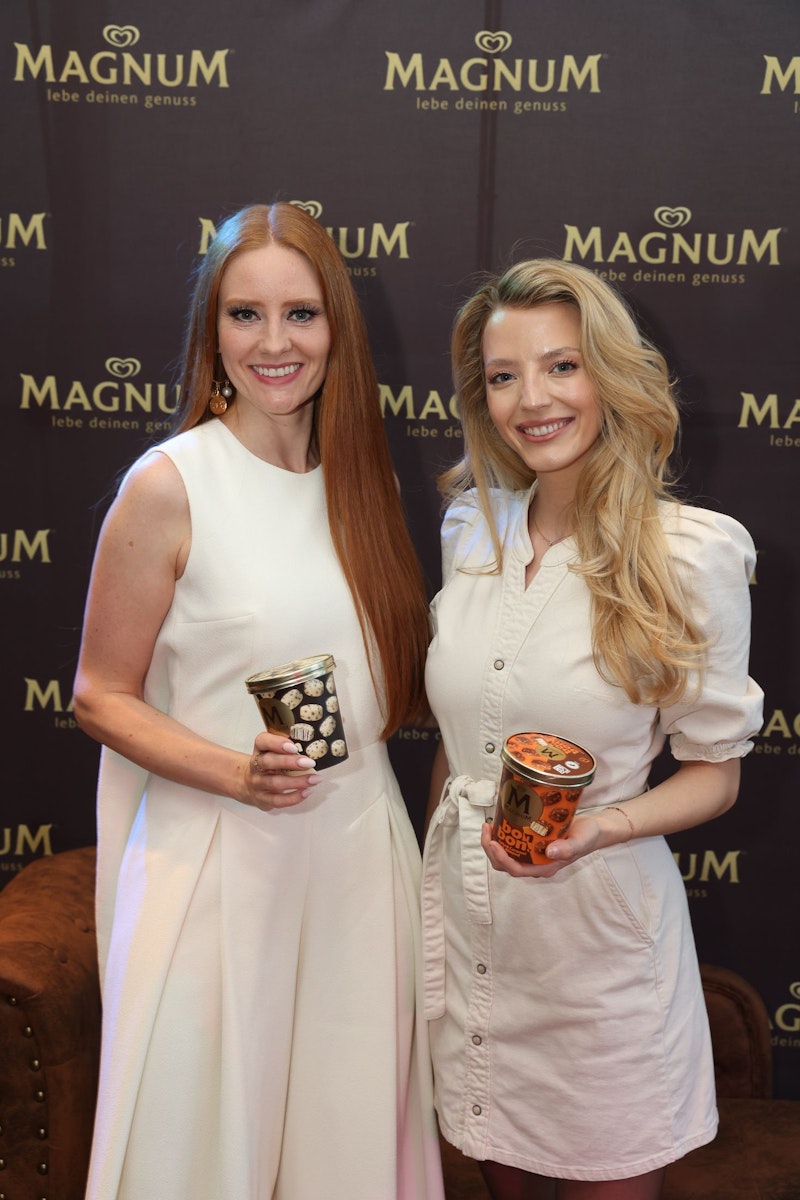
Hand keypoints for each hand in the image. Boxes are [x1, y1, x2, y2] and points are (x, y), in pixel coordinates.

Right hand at [240, 731, 318, 810]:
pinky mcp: (262, 799)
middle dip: (290, 762)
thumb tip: (313, 751)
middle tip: (309, 763)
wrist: (250, 784)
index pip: (262, 741)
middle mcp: (256, 766)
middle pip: (268, 762)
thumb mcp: (274, 752)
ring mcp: (258, 783)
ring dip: (297, 781)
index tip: (294, 747)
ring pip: (274, 783)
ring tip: (314, 779)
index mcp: (260, 749)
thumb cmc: (270, 765)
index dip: (277, 743)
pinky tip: (306, 792)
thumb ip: (289, 750)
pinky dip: (294, 797)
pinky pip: (278, 800)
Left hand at [480, 813, 602, 876]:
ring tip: (489, 825)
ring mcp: (533, 854)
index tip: (493, 842)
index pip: (516, 869)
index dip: (501, 858)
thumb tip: (550, 852)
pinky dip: (503, 835)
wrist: (593, 829)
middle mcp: (536, 863)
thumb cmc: (588, 836)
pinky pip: (513, 843)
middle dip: (491, 849)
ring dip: (493, 842)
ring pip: (506, 854)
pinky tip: (500, 821)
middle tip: (487, 828)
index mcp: (544, 867)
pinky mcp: (532, 843)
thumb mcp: (581, 841)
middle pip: (506, 864)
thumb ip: (568, 848)